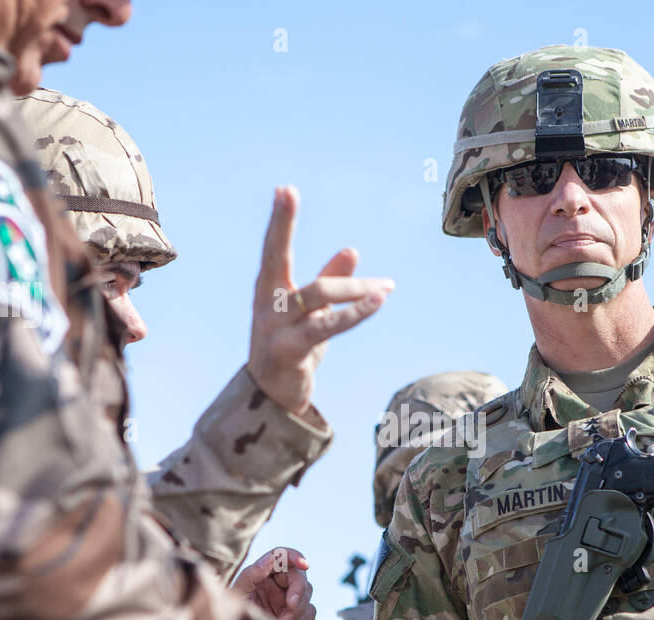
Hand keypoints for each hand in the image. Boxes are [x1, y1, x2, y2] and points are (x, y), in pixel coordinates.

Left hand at [231, 547, 316, 619]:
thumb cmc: (233, 612)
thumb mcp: (239, 590)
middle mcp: (278, 581)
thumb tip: (272, 558)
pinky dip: (301, 619)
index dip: (295, 556)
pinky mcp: (295, 614)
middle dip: (298, 590)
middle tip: (291, 605)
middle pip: (299, 575)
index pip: (283, 555)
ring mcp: (288, 597)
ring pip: (307, 593)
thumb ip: (253, 573)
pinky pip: (309, 611)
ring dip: (298, 608)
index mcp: (264, 571)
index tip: (304, 564)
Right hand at [248, 186, 393, 414]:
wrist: (273, 397)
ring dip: (355, 291)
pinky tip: (377, 301)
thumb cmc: (292, 346)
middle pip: (284, 261)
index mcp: (271, 288)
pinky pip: (326, 327)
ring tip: (385, 289)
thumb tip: (351, 250)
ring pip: (318, 295)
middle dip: (294, 234)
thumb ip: (329, 280)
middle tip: (313, 215)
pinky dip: (355, 313)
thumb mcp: (312, 313)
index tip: (284, 188)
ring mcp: (275, 327)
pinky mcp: (289, 350)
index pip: (275, 248)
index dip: (280, 219)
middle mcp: (268, 302)